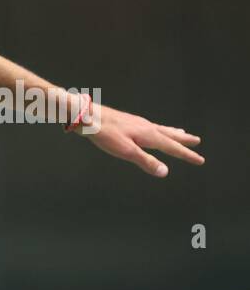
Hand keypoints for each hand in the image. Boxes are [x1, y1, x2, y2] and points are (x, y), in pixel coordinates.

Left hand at [81, 103, 203, 176]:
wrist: (88, 117)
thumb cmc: (106, 134)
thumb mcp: (126, 151)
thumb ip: (146, 161)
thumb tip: (165, 172)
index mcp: (149, 135)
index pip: (173, 148)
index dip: (187, 155)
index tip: (200, 160)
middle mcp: (147, 127)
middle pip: (170, 135)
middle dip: (184, 140)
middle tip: (197, 141)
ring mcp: (138, 123)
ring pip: (161, 129)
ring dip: (173, 132)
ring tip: (182, 133)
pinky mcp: (129, 122)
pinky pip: (150, 126)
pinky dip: (159, 129)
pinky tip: (153, 130)